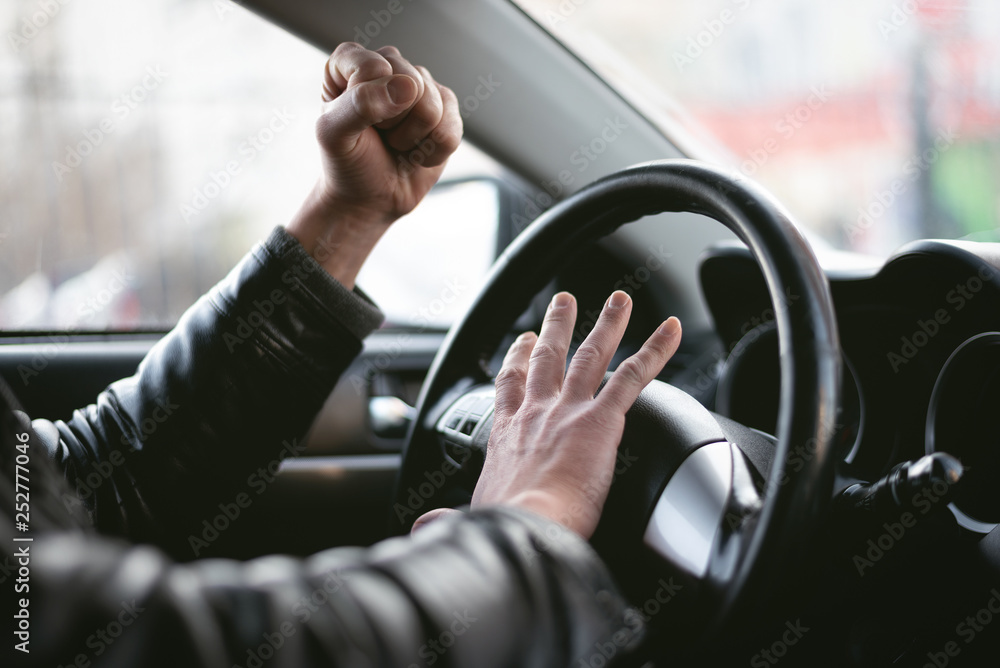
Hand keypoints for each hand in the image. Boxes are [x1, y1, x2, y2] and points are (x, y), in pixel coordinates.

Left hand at [287, 43, 462, 287]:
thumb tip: (408, 86)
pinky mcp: (446, 110)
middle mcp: (389, 65)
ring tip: (397, 144)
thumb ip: (360, 104)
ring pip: (434, 106)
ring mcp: (421, 86)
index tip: (357, 122)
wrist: (370, 198)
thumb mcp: (334, 135)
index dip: (369, 103)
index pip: (373, 67)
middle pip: (411, 82)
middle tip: (380, 135)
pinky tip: (417, 153)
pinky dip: (433, 152)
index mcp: (351, 62)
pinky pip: (452, 129)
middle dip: (395, 123)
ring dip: (413, 139)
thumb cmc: (347, 162)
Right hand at [412, 291, 680, 537]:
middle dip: (557, 327)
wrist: (525, 526)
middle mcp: (536, 413)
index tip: (522, 342)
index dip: (516, 360)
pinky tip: (673, 331)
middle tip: (564, 303)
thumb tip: (429, 527)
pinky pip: (633, 375)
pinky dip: (655, 350)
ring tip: (619, 300)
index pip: (510, 387)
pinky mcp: (601, 419)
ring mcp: (569, 410)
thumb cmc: (501, 527)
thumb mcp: (472, 516)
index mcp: (507, 434)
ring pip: (591, 355)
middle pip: (548, 358)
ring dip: (607, 323)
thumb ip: (451, 517)